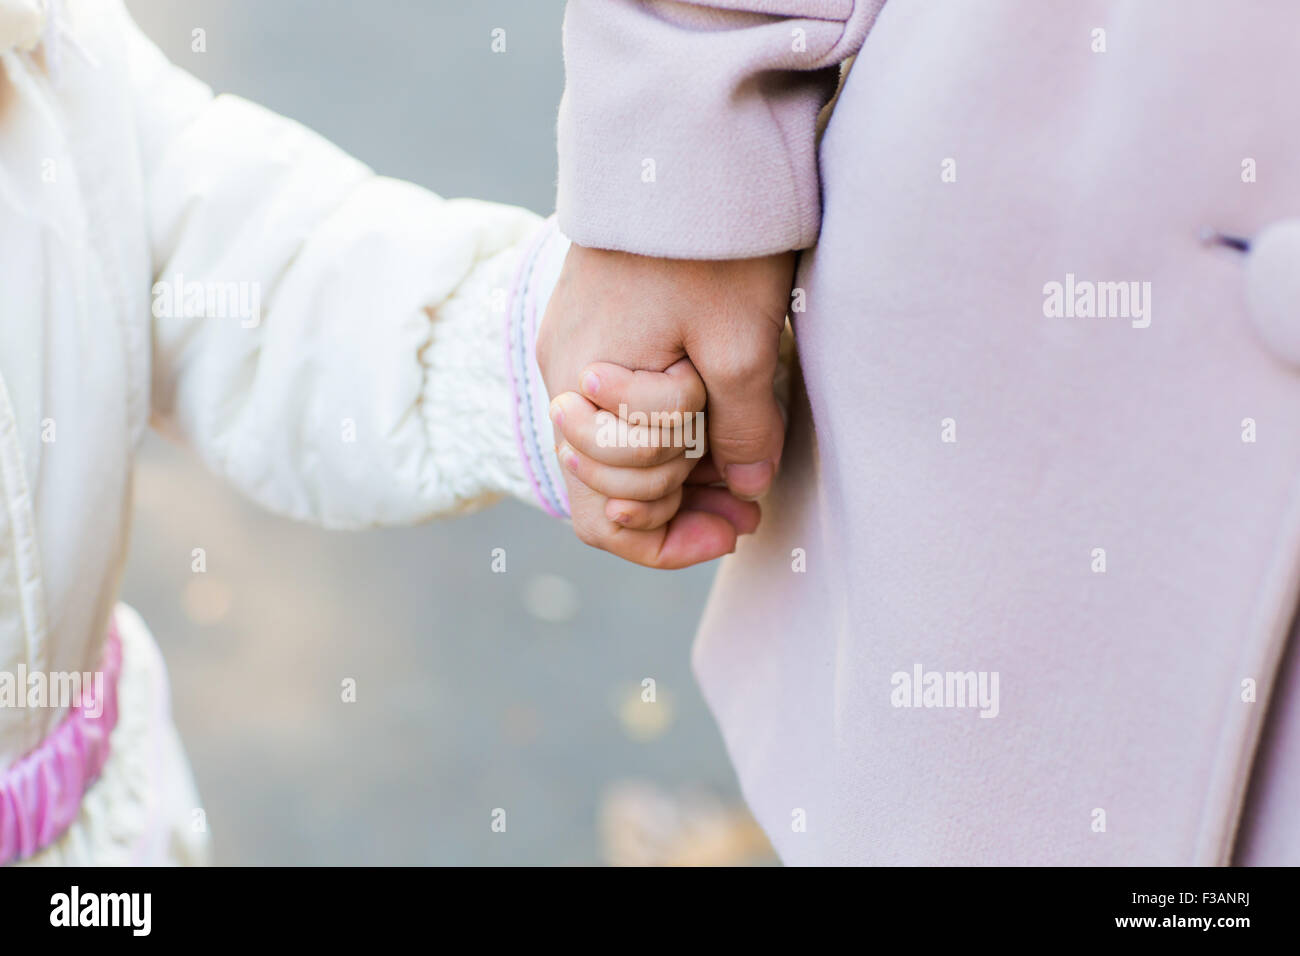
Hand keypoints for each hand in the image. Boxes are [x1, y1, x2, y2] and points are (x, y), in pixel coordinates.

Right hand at [537, 243, 794, 567]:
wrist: (680, 137)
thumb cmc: (710, 242)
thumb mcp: (743, 346)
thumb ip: (744, 431)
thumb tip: (748, 487)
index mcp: (587, 393)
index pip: (609, 513)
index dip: (673, 538)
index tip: (740, 523)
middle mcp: (566, 378)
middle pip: (606, 485)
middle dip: (676, 503)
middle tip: (745, 498)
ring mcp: (575, 348)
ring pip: (613, 445)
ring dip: (675, 467)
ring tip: (738, 465)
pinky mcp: (595, 324)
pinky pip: (618, 401)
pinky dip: (663, 424)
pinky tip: (712, 419)